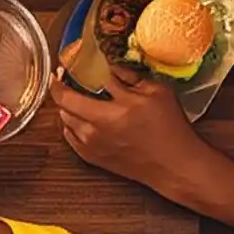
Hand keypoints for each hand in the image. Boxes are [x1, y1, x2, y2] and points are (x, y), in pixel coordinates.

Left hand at [50, 65, 209, 191]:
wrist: (173, 164)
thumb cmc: (170, 127)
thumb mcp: (158, 92)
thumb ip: (130, 77)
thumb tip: (108, 68)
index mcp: (113, 110)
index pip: (80, 86)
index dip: (67, 75)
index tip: (63, 68)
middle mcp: (97, 129)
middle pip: (63, 104)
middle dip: (60, 88)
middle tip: (63, 80)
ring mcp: (91, 145)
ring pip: (64, 120)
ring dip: (66, 106)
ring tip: (77, 98)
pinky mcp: (91, 157)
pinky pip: (69, 136)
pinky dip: (71, 124)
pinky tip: (81, 118)